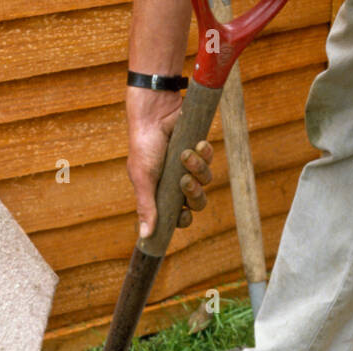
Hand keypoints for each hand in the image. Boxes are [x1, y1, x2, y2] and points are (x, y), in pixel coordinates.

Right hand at [126, 87, 213, 238]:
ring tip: (186, 154)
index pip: (179, 216)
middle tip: (185, 181)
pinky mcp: (199, 149)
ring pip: (206, 180)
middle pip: (197, 202)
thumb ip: (146, 207)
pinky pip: (210, 159)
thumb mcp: (142, 178)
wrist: (154, 112)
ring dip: (198, 169)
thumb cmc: (144, 146)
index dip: (184, 218)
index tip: (183, 212)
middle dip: (194, 194)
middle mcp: (177, 182)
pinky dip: (204, 153)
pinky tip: (196, 144)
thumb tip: (144, 236)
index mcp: (162, 193)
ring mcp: (189, 166)